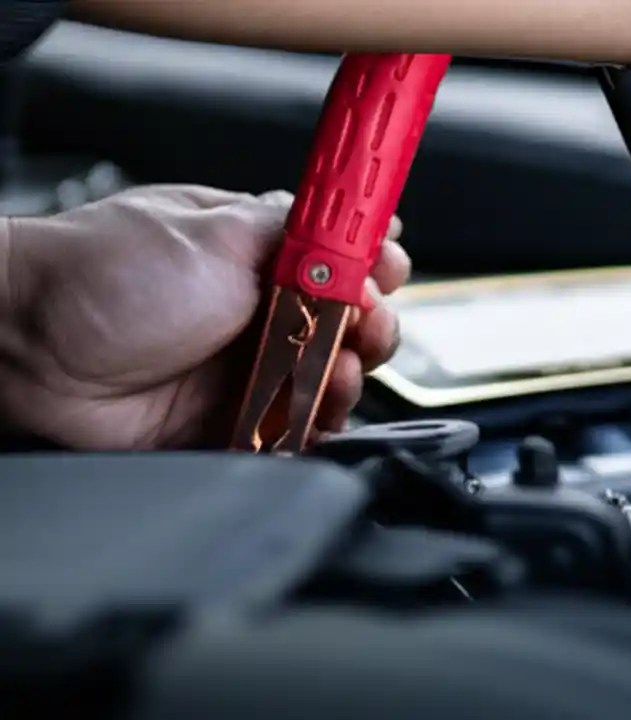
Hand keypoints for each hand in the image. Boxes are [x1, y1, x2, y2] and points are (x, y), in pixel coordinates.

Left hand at [0, 185, 408, 449]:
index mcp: (259, 257)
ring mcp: (243, 369)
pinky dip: (310, 435)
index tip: (390, 271)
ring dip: (346, 381)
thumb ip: (294, 227)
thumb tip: (358, 220)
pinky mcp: (225, 424)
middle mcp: (257, 312)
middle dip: (372, 329)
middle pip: (349, 327)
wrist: (27, 348)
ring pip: (327, 383)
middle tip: (364, 328)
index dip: (375, 268)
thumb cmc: (104, 274)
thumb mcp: (215, 231)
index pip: (342, 261)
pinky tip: (314, 424)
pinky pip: (288, 436)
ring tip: (335, 376)